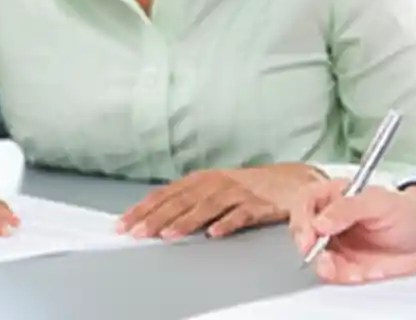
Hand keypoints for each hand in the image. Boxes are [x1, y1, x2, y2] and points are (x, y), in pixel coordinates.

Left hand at [119, 164, 324, 240]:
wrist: (291, 181)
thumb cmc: (246, 188)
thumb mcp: (212, 191)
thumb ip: (187, 202)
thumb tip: (154, 218)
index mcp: (199, 180)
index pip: (164, 194)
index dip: (143, 208)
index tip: (124, 223)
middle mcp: (214, 183)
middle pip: (180, 200)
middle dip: (156, 217)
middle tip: (138, 232)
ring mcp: (236, 192)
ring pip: (206, 207)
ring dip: (186, 221)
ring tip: (168, 234)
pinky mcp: (259, 204)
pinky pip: (241, 215)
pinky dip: (227, 223)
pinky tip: (215, 234)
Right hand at [289, 180, 415, 283]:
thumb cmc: (407, 212)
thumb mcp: (380, 202)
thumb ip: (348, 208)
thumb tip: (320, 220)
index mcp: (333, 196)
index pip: (305, 202)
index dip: (302, 216)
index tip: (310, 232)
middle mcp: (329, 219)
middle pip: (301, 228)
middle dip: (304, 240)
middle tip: (312, 249)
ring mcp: (336, 243)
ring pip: (312, 253)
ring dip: (317, 261)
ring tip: (328, 265)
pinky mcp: (345, 264)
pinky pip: (331, 272)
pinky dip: (333, 274)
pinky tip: (340, 271)